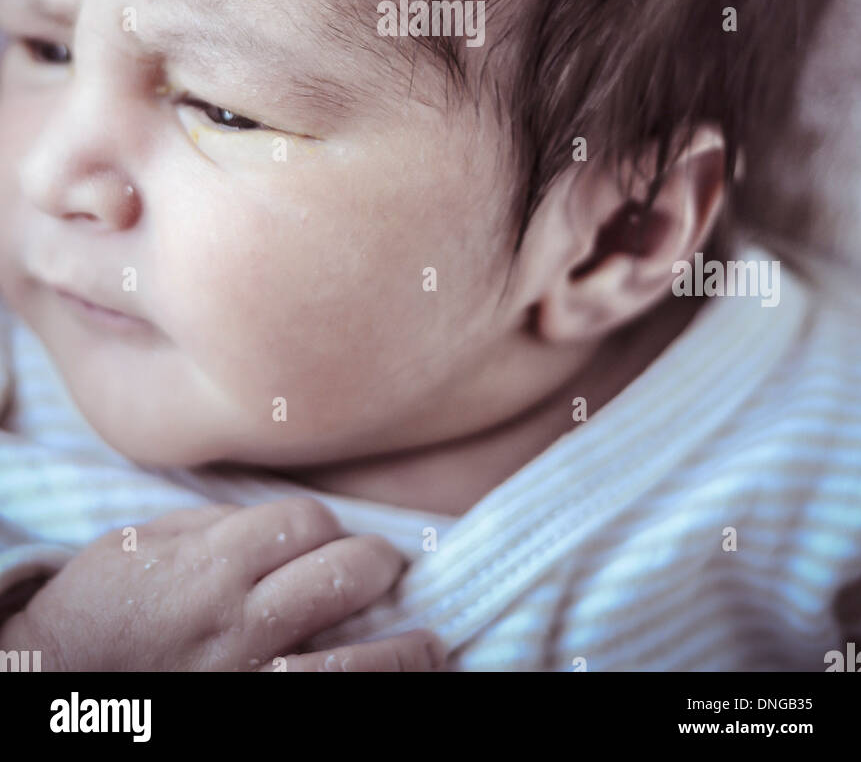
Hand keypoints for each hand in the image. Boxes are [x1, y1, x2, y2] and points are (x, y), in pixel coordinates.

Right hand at [0, 498, 445, 671]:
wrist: (55, 685)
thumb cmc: (98, 609)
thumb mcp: (143, 542)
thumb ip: (215, 523)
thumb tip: (279, 519)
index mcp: (213, 564)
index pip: (307, 522)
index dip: (323, 523)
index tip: (322, 535)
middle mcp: (240, 622)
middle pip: (344, 575)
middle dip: (375, 565)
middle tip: (384, 570)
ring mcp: (251, 680)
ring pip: (356, 661)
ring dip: (405, 648)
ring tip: (429, 643)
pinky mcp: (254, 718)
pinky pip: (328, 706)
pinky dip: (368, 693)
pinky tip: (400, 684)